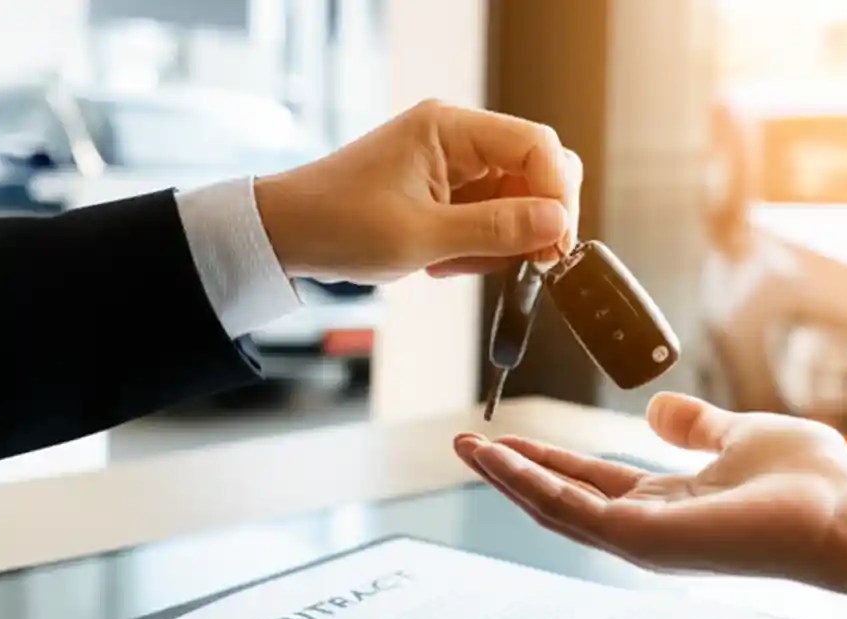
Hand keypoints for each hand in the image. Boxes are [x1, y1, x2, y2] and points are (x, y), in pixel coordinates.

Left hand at [253, 99, 581, 282]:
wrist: (288, 235)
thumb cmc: (338, 225)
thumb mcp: (421, 237)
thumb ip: (496, 230)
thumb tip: (556, 224)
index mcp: (450, 128)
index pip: (535, 145)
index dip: (557, 194)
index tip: (556, 243)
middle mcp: (458, 137)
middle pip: (537, 167)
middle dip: (539, 216)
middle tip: (530, 260)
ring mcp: (456, 163)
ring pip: (520, 197)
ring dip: (504, 239)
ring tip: (454, 263)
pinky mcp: (450, 190)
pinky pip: (494, 215)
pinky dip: (482, 246)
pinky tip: (444, 261)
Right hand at [453, 392, 846, 605]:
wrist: (845, 515)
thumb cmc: (811, 483)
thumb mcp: (739, 435)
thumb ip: (695, 427)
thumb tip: (658, 410)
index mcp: (670, 500)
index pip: (593, 479)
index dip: (549, 457)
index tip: (512, 435)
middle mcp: (650, 524)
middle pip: (563, 496)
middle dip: (515, 469)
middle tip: (469, 442)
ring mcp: (644, 537)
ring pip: (556, 507)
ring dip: (509, 477)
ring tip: (468, 447)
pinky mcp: (644, 539)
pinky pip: (573, 510)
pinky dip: (531, 485)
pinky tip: (502, 461)